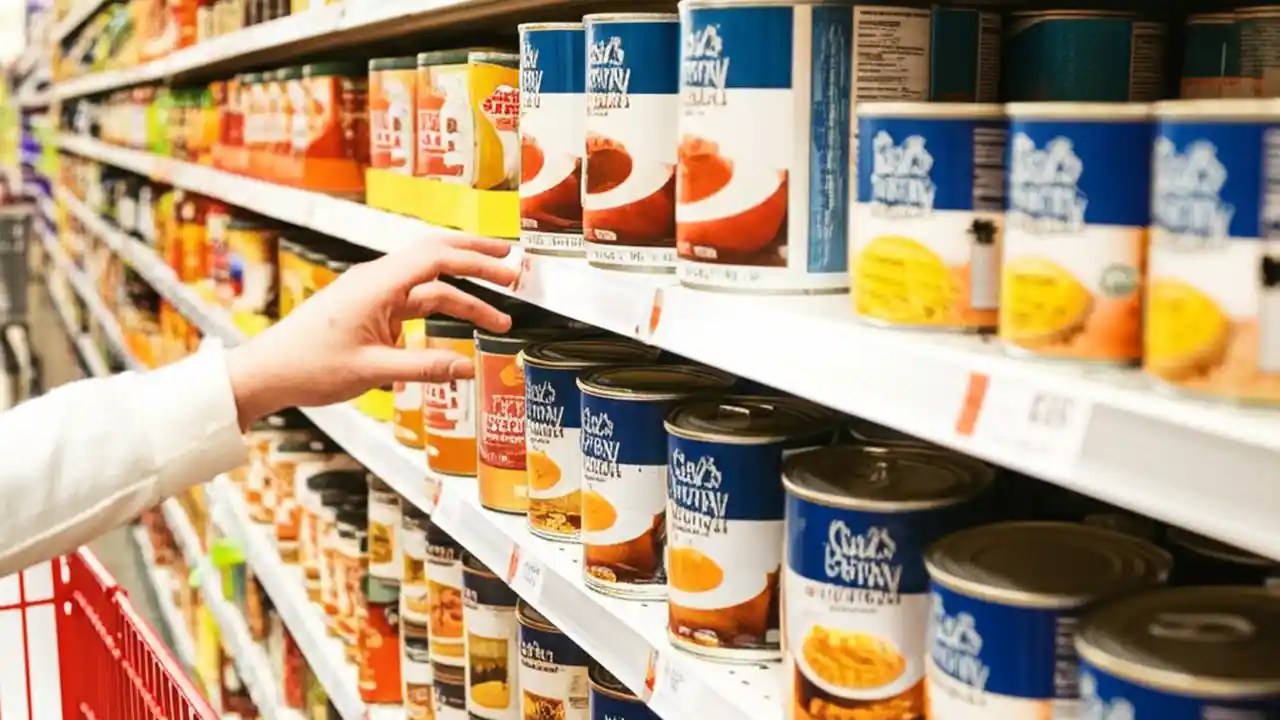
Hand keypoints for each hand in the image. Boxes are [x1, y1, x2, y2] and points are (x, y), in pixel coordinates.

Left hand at [226, 237, 518, 427]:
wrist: (267, 371)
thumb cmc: (308, 366)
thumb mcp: (372, 371)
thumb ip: (424, 369)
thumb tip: (468, 369)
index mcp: (376, 284)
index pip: (437, 258)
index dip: (478, 260)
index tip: (508, 267)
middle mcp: (376, 280)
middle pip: (436, 256)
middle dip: (477, 260)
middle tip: (511, 268)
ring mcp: (373, 294)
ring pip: (428, 286)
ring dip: (464, 297)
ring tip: (497, 319)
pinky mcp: (369, 309)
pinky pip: (413, 302)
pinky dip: (441, 310)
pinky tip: (457, 330)